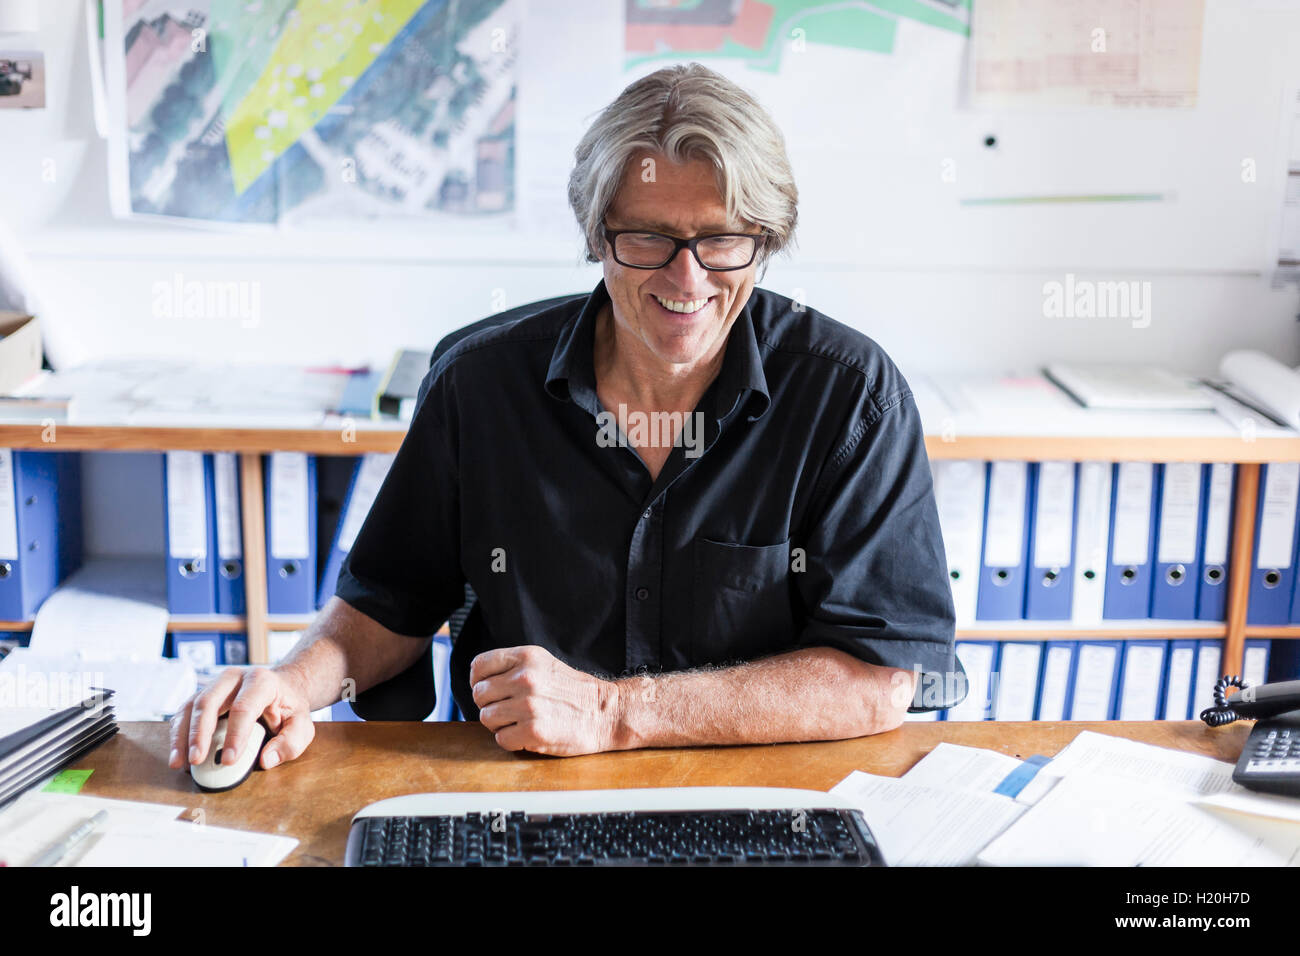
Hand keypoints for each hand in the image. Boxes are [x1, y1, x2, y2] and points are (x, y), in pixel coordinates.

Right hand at [168, 666, 315, 772]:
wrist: (280, 688)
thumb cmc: (289, 708)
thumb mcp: (301, 724)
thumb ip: (291, 742)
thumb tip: (266, 760)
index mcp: (261, 681)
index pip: (244, 708)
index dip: (235, 735)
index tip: (228, 761)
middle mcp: (234, 678)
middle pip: (210, 702)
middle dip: (200, 733)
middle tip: (197, 760)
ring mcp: (215, 684)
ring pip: (191, 706)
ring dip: (182, 736)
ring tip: (179, 762)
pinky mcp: (202, 695)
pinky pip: (184, 712)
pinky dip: (178, 734)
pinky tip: (177, 755)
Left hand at [470, 645, 619, 754]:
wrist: (605, 713)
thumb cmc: (573, 691)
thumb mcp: (544, 665)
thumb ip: (513, 667)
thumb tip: (479, 682)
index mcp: (526, 657)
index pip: (479, 665)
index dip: (478, 680)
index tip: (488, 690)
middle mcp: (525, 678)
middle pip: (479, 695)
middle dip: (490, 705)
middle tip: (509, 710)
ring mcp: (528, 705)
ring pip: (486, 718)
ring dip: (500, 724)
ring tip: (521, 722)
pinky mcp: (532, 731)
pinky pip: (501, 739)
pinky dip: (512, 741)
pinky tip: (528, 734)